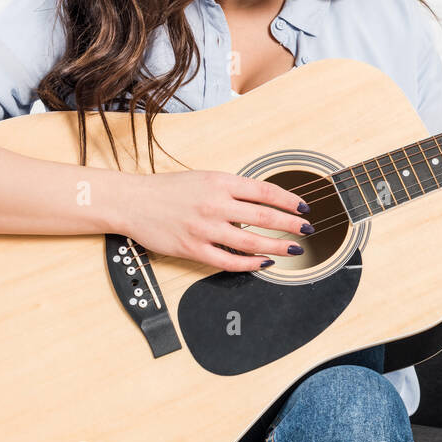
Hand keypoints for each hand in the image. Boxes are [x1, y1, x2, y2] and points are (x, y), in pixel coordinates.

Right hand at [115, 170, 313, 271]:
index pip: (265, 191)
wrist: (133, 201)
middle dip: (291, 225)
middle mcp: (215, 204)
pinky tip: (263, 263)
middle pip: (264, 217)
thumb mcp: (206, 177)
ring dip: (277, 247)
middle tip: (307, 230)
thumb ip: (234, 189)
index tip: (304, 207)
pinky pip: (228, 261)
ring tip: (293, 249)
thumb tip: (266, 201)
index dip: (289, 200)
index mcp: (221, 182)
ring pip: (251, 242)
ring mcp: (205, 228)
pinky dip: (250, 264)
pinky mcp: (193, 249)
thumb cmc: (170, 189)